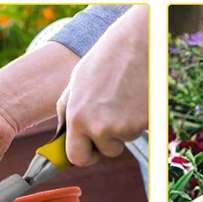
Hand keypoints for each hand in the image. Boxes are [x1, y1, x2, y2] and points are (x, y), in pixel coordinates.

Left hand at [56, 6, 147, 166]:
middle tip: (111, 127)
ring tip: (124, 100)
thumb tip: (62, 134)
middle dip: (105, 146)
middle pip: (101, 155)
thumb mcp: (77, 81)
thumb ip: (68, 109)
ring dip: (123, 129)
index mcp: (76, 116)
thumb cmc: (108, 59)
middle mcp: (96, 127)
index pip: (76, 157)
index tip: (91, 150)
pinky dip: (137, 121)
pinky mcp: (140, 126)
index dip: (85, 155)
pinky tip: (136, 100)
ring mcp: (120, 128)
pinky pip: (136, 133)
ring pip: (121, 142)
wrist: (139, 43)